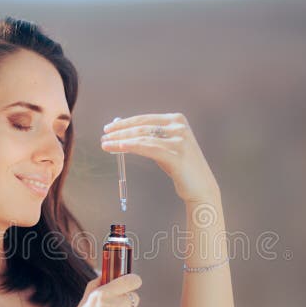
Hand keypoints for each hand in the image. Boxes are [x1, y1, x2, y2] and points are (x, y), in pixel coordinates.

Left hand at [101, 112, 219, 202]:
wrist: (201, 187)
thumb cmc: (181, 167)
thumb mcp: (166, 146)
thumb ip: (151, 137)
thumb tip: (125, 133)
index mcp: (177, 119)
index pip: (145, 119)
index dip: (125, 123)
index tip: (109, 128)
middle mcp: (179, 127)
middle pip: (142, 127)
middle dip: (120, 132)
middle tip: (104, 136)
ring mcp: (180, 140)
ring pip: (143, 137)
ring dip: (121, 140)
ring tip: (106, 144)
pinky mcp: (177, 155)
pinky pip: (149, 148)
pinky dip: (132, 147)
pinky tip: (119, 148)